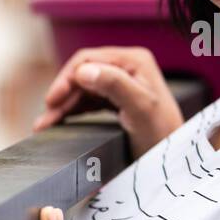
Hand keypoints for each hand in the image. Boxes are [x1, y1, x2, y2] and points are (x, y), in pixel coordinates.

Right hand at [32, 46, 184, 158]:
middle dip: (61, 95)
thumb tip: (83, 71)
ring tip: (45, 125)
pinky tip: (59, 122)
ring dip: (63, 105)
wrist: (176, 160)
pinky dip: (72, 110)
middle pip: (83, 73)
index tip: (51, 101)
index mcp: (134, 61)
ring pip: (83, 88)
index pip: (88, 59)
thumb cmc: (162, 135)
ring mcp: (122, 82)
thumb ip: (114, 85)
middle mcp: (128, 66)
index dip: (66, 78)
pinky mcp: (118, 99)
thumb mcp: (139, 109)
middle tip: (44, 120)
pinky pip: (89, 100)